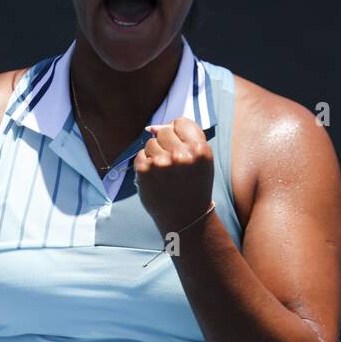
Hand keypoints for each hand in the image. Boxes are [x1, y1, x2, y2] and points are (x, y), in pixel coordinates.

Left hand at [133, 116, 213, 238]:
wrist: (185, 218)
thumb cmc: (193, 187)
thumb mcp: (200, 161)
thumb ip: (183, 139)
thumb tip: (153, 127)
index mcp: (200, 150)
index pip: (181, 122)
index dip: (178, 133)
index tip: (179, 146)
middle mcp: (182, 155)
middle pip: (164, 131)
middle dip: (165, 144)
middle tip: (172, 165)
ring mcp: (162, 163)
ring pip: (150, 143)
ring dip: (154, 155)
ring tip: (164, 174)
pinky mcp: (145, 171)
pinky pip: (140, 155)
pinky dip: (145, 165)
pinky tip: (155, 179)